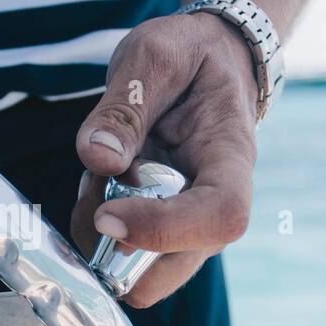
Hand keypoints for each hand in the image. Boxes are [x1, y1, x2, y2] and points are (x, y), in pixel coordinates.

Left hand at [71, 12, 258, 307]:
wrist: (211, 59)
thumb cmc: (191, 56)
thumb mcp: (154, 57)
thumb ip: (124, 107)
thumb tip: (99, 159)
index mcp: (232, 159)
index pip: (220, 218)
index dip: (161, 230)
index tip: (107, 214)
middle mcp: (218, 204)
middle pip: (174, 266)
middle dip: (113, 243)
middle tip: (94, 187)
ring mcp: (191, 222)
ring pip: (139, 270)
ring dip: (100, 233)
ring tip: (100, 171)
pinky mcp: (163, 228)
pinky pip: (120, 255)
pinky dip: (96, 227)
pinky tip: (100, 182)